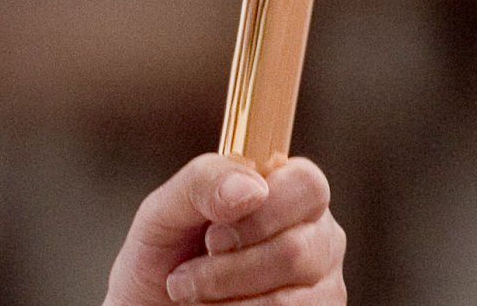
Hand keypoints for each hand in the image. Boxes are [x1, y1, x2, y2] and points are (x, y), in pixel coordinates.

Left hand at [105, 154, 345, 305]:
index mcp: (286, 189)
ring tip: (193, 296)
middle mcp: (316, 233)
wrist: (154, 304)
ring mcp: (323, 282)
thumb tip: (253, 186)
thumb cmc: (165, 254)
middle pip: (298, 250)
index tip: (212, 237)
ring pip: (293, 298)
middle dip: (230, 269)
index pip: (307, 184)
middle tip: (187, 275)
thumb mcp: (165, 209)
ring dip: (228, 299)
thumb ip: (203, 183)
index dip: (260, 213)